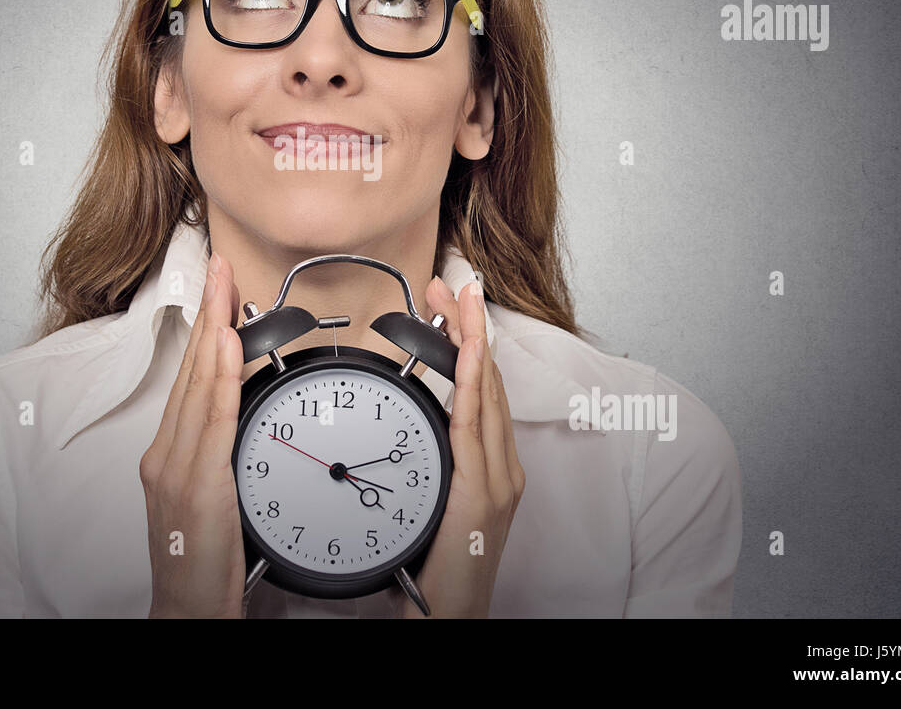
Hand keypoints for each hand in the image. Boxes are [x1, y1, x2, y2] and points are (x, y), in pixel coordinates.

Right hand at [139, 253, 246, 617]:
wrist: (186, 610)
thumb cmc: (200, 560)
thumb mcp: (208, 495)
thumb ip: (218, 450)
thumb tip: (240, 410)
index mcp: (169, 452)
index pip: (190, 375)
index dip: (206, 327)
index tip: (220, 287)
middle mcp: (165, 453)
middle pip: (190, 370)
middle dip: (208, 313)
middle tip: (220, 265)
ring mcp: (175, 467)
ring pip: (197, 386)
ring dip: (214, 330)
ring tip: (225, 287)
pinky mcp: (194, 485)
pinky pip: (212, 420)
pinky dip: (219, 378)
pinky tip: (227, 346)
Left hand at [403, 275, 525, 617]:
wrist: (451, 616)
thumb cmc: (437, 565)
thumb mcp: (431, 499)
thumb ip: (427, 460)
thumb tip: (398, 430)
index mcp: (489, 464)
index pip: (479, 387)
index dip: (468, 339)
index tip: (449, 302)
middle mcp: (502, 465)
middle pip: (488, 381)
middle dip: (471, 327)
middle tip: (452, 284)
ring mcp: (499, 479)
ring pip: (488, 396)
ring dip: (473, 342)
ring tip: (461, 301)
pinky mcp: (487, 494)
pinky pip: (475, 430)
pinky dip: (471, 388)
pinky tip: (465, 359)